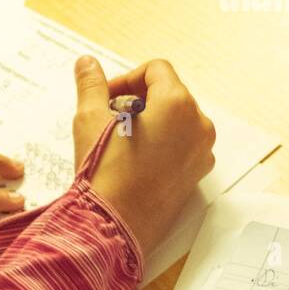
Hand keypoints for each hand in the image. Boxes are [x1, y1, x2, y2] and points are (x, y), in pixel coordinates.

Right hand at [71, 56, 215, 256]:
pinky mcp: (197, 174)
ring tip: (120, 141)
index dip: (127, 78)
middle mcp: (198, 124)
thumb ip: (91, 85)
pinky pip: (183, 146)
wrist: (112, 225)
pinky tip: (134, 161)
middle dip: (138, 100)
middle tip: (109, 119)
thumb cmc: (103, 172)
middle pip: (169, 93)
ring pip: (177, 120)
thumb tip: (87, 64)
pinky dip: (162, 144)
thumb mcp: (89, 119)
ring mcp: (202, 152)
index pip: (156, 70)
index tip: (107, 98)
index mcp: (177, 104)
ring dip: (150, 122)